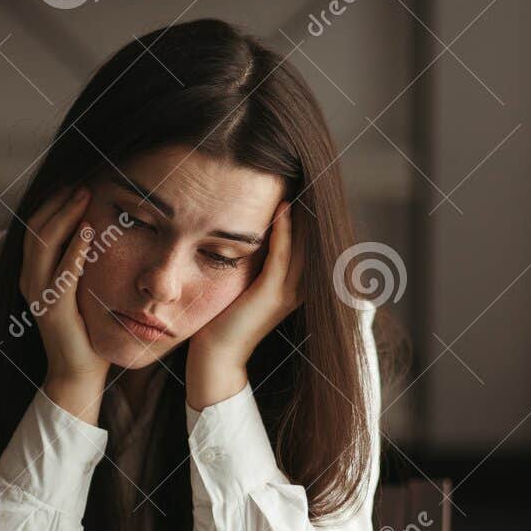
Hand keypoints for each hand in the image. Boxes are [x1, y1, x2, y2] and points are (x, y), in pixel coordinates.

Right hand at [19, 185, 109, 417]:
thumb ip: (82, 261)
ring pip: (43, 244)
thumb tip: (99, 228)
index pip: (37, 226)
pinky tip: (88, 232)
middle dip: (60, 202)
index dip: (55, 202)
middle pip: (36, 228)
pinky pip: (61, 274)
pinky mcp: (53, 311)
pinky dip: (73, 251)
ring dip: (65, 217)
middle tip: (84, 182)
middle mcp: (30, 281)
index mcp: (34, 273)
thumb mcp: (82, 288)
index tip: (79, 182)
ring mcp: (39, 296)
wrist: (79, 374)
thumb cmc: (87, 329)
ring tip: (84, 197)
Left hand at [185, 199, 303, 408]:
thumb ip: (259, 260)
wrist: (216, 355)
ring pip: (304, 244)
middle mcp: (300, 289)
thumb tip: (254, 230)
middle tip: (306, 175)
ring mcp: (289, 292)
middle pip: (314, 239)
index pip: (312, 243)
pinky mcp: (272, 294)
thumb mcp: (248, 283)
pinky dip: (284, 229)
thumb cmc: (225, 318)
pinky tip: (282, 207)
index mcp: (297, 286)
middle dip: (312, 208)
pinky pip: (283, 254)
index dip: (311, 215)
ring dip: (302, 213)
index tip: (304, 185)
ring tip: (298, 182)